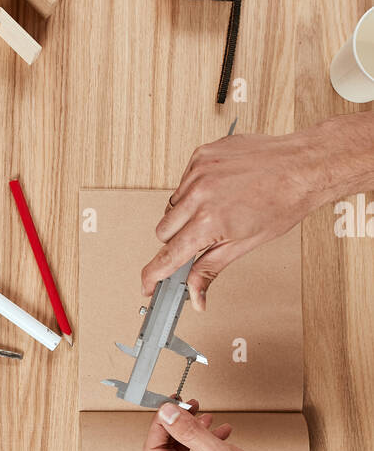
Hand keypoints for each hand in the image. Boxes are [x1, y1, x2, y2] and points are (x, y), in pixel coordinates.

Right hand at [140, 130, 328, 308]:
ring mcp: (199, 171)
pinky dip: (194, 191)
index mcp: (209, 222)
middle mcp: (199, 195)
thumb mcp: (246, 244)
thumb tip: (196, 295)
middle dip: (176, 241)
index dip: (154, 274)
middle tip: (200, 241)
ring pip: (172, 205)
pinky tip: (218, 190)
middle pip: (163, 231)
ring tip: (217, 210)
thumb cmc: (284, 201)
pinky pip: (183, 181)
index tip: (147, 284)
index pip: (168, 256)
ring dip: (185, 214)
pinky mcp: (202, 155)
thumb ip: (211, 268)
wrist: (303, 166)